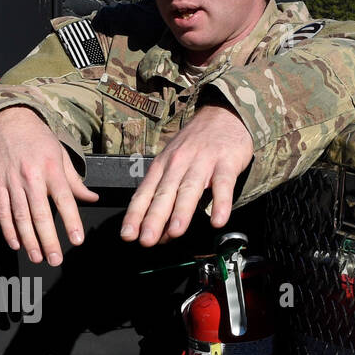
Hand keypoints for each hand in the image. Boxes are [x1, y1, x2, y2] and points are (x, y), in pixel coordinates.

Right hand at [0, 106, 98, 264]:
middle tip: (55, 259)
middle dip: (48, 239)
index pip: (64, 199)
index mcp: (52, 168)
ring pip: (20, 216)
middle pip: (41, 213)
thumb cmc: (38, 140)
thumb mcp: (60, 155)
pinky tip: (16, 244)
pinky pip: (2, 211)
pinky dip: (8, 229)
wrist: (7, 121)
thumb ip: (75, 180)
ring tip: (37, 257)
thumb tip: (92, 199)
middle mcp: (32, 176)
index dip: (71, 221)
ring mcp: (12, 181)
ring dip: (29, 240)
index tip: (77, 240)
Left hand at [121, 102, 253, 245]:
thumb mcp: (172, 162)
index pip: (144, 193)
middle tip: (147, 240)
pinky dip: (221, 203)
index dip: (135, 215)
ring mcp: (202, 162)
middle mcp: (178, 164)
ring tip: (175, 232)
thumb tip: (159, 230)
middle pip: (164, 194)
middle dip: (154, 218)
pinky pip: (222, 184)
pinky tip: (218, 220)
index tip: (128, 235)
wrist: (223, 114)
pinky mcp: (226, 162)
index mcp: (162, 166)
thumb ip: (165, 195)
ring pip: (189, 189)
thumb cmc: (195, 144)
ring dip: (181, 211)